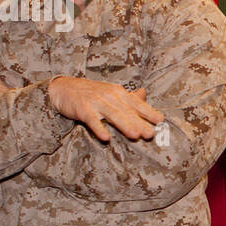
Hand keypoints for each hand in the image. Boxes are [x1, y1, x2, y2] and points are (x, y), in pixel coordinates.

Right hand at [48, 76, 164, 142]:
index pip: (137, 103)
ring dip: (124, 125)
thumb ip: (128, 97)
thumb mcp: (112, 92)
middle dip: (140, 122)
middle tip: (151, 134)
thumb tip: (145, 95)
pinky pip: (92, 120)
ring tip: (135, 135)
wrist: (64, 87)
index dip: (149, 112)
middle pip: (127, 111)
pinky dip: (99, 128)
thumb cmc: (92, 92)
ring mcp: (96, 102)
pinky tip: (106, 138)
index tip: (161, 121)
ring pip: (113, 114)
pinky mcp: (83, 109)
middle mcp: (110, 96)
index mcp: (119, 92)